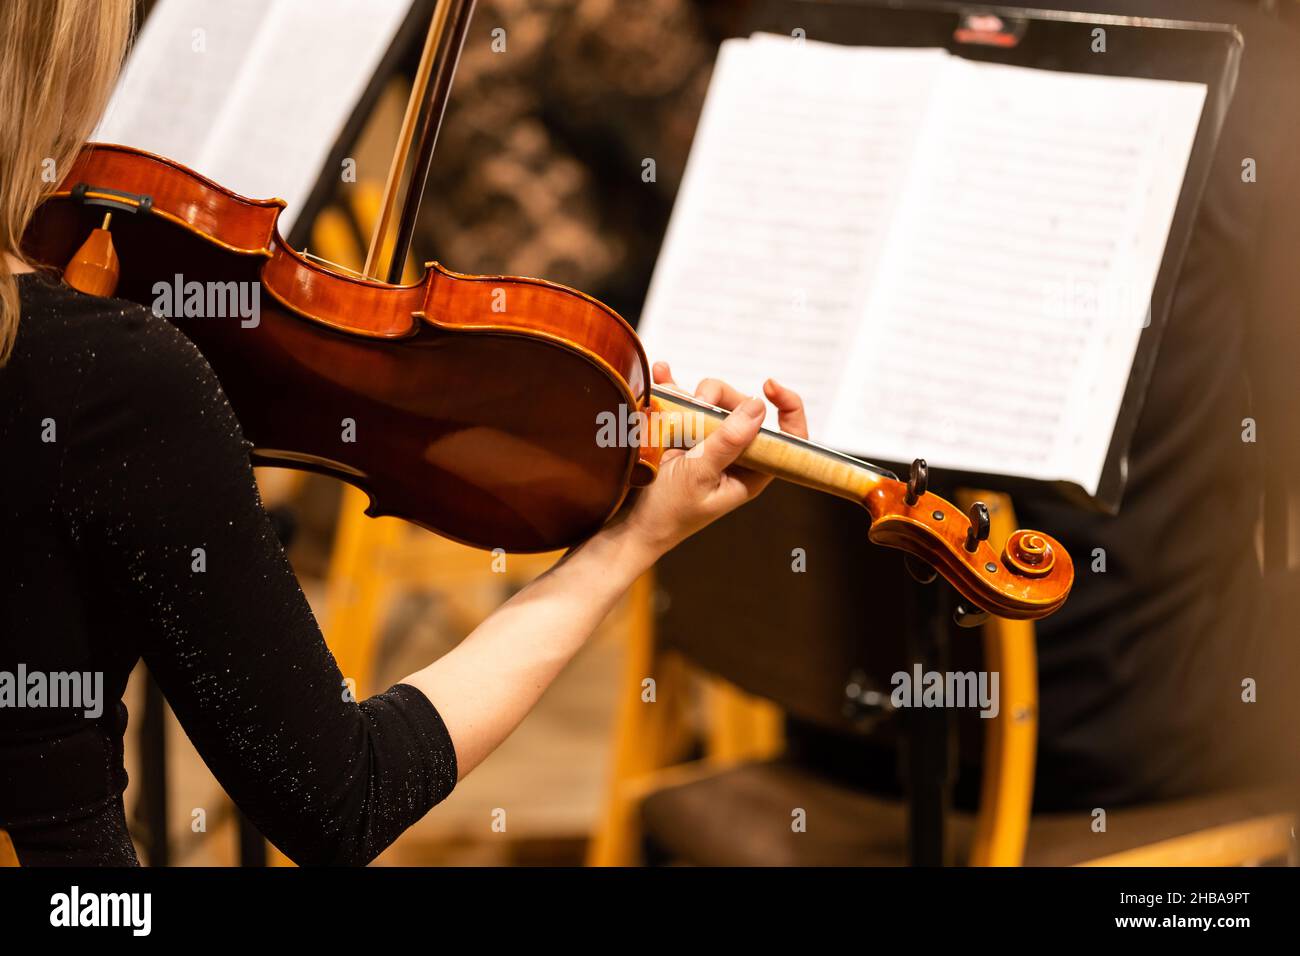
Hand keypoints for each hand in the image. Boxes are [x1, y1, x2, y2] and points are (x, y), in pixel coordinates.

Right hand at [617, 361, 808, 558]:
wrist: (629, 526)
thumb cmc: (667, 512)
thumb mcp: (699, 476)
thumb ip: (728, 442)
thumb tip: (758, 407)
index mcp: (751, 472)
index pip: (788, 437)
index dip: (788, 408)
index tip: (768, 385)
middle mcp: (734, 455)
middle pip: (742, 408)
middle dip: (720, 398)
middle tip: (697, 403)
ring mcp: (707, 443)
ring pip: (712, 402)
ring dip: (690, 395)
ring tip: (667, 398)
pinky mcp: (682, 436)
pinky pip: (683, 404)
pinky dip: (672, 389)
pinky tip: (661, 375)